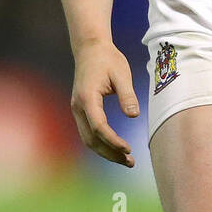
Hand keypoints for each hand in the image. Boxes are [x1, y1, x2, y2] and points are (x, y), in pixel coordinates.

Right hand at [70, 39, 139, 165]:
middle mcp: (78, 106)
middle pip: (91, 139)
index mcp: (87, 97)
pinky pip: (88, 133)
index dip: (113, 141)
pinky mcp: (81, 110)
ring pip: (88, 139)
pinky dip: (101, 143)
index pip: (98, 127)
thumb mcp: (121, 74)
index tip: (128, 149)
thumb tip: (133, 115)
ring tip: (126, 160)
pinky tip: (115, 149)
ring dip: (105, 151)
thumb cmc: (108, 59)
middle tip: (130, 162)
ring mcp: (77, 109)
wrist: (90, 48)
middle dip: (110, 153)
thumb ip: (127, 95)